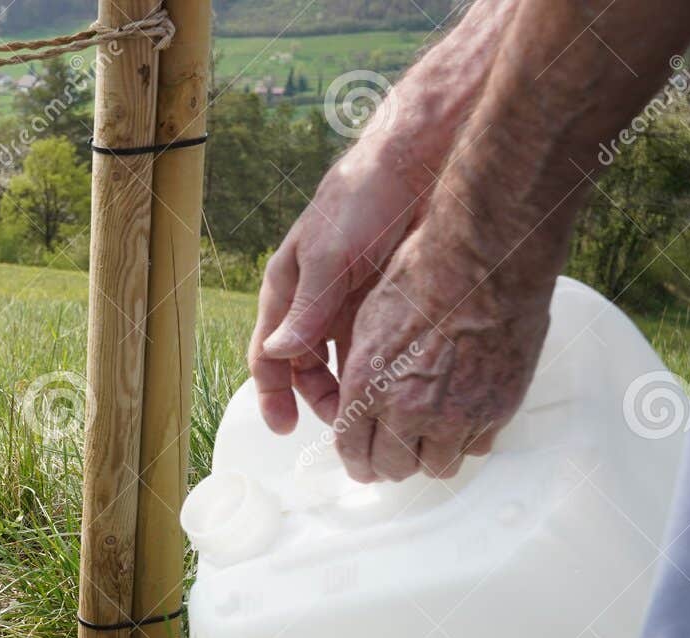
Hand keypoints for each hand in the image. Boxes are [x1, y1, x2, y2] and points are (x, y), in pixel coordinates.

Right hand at [248, 142, 424, 434]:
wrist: (422, 157)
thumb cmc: (363, 196)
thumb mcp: (329, 257)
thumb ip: (306, 309)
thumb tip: (276, 356)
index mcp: (288, 289)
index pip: (267, 355)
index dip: (271, 393)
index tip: (284, 427)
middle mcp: (316, 301)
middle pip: (306, 367)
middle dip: (318, 399)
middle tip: (344, 425)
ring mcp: (352, 301)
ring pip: (343, 362)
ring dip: (351, 390)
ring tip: (371, 412)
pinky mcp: (387, 299)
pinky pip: (377, 346)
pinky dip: (380, 370)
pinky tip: (395, 386)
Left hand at [333, 214, 558, 482]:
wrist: (485, 260)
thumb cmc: (422, 277)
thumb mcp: (367, 321)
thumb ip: (359, 371)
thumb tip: (352, 402)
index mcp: (367, 386)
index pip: (352, 448)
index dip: (356, 461)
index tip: (361, 465)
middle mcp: (407, 408)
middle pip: (393, 467)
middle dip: (389, 463)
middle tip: (394, 453)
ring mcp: (455, 414)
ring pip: (436, 467)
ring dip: (429, 456)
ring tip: (430, 439)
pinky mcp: (495, 409)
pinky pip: (475, 448)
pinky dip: (466, 440)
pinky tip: (464, 420)